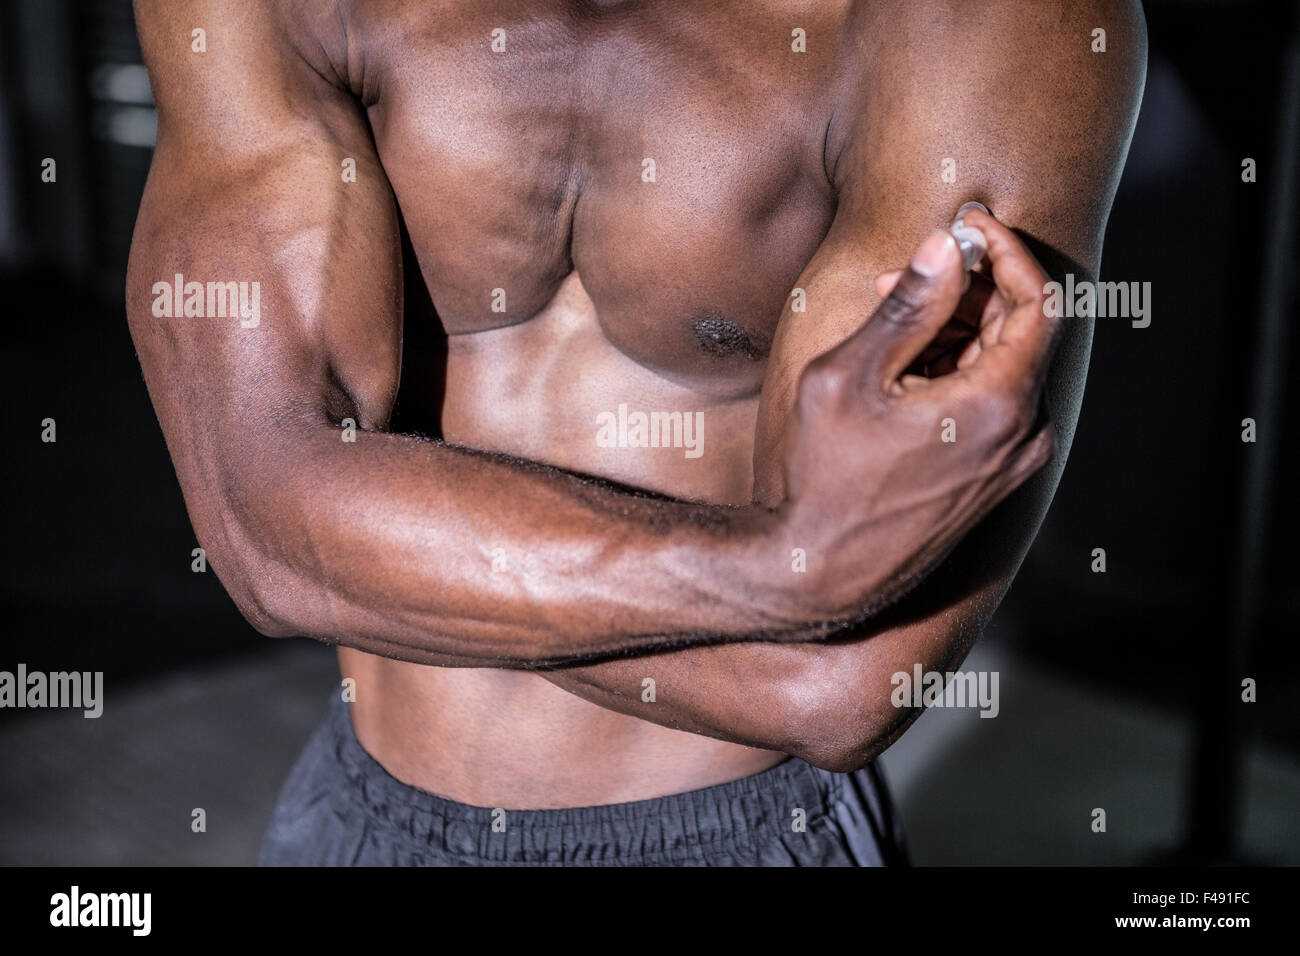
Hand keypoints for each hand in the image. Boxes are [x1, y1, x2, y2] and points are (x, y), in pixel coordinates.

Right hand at [779, 207, 1060, 619]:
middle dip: (969, 290)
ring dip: (959, 331)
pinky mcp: (993, 482)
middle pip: (1023, 331)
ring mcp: (1012, 464)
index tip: (968, 226)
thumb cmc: (824, 479)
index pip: (1040, 299)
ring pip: (1007, 367)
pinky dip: (960, 372)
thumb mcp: (849, 378)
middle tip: (903, 277)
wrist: (820, 573)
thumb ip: (907, 307)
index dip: (1006, 251)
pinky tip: (903, 373)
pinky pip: (995, 406)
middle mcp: (1023, 436)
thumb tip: (946, 247)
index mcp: (1001, 405)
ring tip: (889, 327)